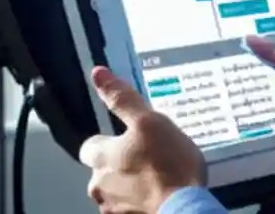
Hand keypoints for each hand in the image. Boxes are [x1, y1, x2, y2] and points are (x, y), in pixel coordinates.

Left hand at [78, 67, 205, 213]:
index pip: (89, 147)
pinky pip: (131, 208)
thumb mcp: (150, 121)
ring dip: (131, 185)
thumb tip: (98, 74)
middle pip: (102, 171)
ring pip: (116, 191)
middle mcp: (99, 186)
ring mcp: (113, 209)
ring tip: (160, 177)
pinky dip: (142, 202)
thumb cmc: (169, 165)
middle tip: (150, 158)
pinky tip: (162, 194)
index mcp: (101, 158)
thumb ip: (122, 99)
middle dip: (120, 166)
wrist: (184, 209)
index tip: (128, 140)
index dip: (108, 142)